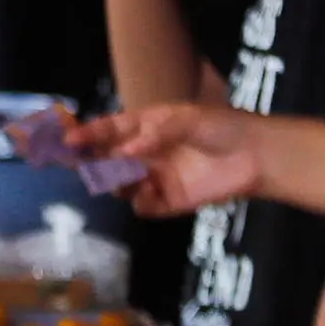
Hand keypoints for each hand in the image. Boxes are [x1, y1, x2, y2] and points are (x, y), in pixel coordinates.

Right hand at [73, 103, 262, 216]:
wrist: (256, 155)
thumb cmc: (222, 127)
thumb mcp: (188, 119)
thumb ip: (155, 133)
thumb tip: (125, 150)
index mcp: (146, 127)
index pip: (109, 130)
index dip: (88, 135)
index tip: (68, 140)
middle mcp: (145, 153)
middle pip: (107, 160)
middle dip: (92, 163)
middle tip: (81, 166)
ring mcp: (156, 178)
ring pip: (121, 185)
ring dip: (118, 183)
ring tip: (127, 177)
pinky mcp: (169, 201)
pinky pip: (144, 206)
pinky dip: (142, 201)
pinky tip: (151, 192)